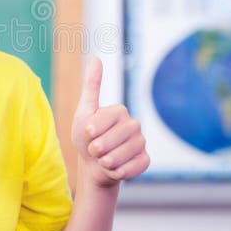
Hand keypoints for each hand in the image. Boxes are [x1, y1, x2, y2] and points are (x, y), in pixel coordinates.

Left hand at [71, 58, 149, 187]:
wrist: (93, 165)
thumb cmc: (86, 138)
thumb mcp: (84, 111)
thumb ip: (91, 86)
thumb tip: (96, 58)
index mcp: (119, 110)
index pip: (99, 123)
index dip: (89, 133)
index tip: (87, 134)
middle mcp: (134, 124)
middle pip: (109, 141)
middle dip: (96, 149)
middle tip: (95, 150)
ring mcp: (142, 142)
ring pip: (119, 156)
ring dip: (105, 162)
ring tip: (103, 159)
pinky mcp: (145, 160)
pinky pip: (131, 168)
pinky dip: (118, 172)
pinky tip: (115, 168)